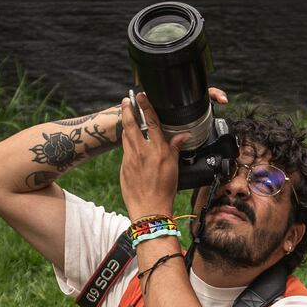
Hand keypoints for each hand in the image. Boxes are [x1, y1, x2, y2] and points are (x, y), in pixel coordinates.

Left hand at [118, 91, 185, 216]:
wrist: (149, 210)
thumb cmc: (165, 191)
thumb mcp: (174, 168)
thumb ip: (175, 148)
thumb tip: (183, 136)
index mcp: (158, 150)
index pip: (152, 122)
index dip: (145, 106)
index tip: (141, 96)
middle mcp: (143, 152)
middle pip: (131, 124)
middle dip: (127, 110)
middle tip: (126, 101)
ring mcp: (130, 159)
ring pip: (126, 136)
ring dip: (126, 125)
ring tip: (127, 118)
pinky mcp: (123, 167)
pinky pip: (125, 151)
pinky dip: (127, 143)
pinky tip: (129, 141)